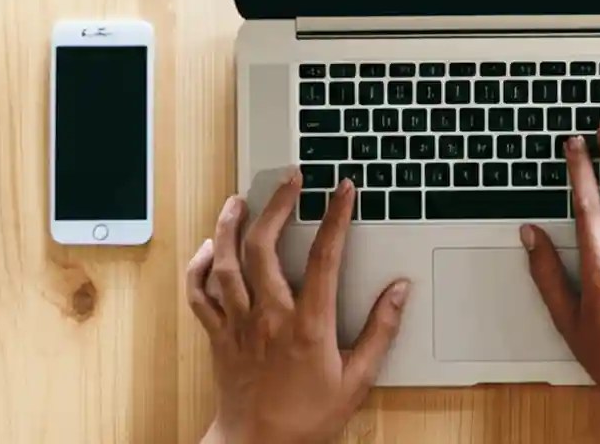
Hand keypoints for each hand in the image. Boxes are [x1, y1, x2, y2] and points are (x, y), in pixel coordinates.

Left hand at [186, 171, 409, 443]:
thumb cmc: (307, 419)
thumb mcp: (358, 379)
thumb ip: (381, 331)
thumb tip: (399, 292)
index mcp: (308, 325)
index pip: (324, 257)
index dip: (335, 217)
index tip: (342, 190)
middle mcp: (269, 317)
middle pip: (265, 247)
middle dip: (277, 205)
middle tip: (290, 180)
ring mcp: (239, 325)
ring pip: (226, 262)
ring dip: (231, 226)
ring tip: (240, 200)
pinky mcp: (218, 336)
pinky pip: (200, 294)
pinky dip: (200, 267)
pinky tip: (209, 249)